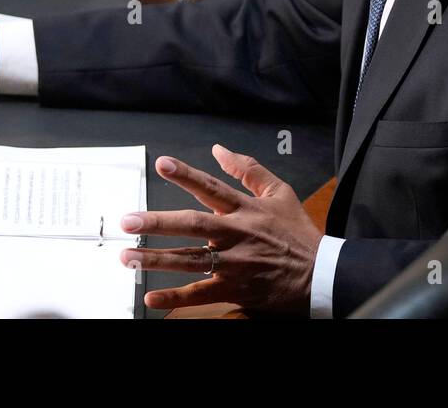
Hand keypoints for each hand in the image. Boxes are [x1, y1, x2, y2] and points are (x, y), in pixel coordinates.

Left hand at [119, 145, 322, 315]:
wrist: (320, 274)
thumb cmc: (297, 234)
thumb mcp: (280, 193)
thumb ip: (249, 169)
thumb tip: (220, 150)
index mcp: (245, 209)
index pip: (211, 187)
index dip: (187, 175)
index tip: (162, 164)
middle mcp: (236, 234)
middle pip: (192, 225)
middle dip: (157, 222)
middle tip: (128, 221)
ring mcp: (234, 264)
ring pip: (189, 260)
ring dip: (156, 259)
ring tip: (127, 257)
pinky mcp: (235, 289)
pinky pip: (200, 294)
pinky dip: (175, 297)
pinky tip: (151, 296)